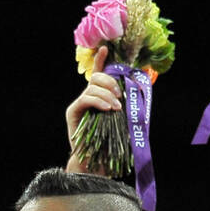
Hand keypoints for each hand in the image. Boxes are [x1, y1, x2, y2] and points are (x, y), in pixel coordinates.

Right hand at [65, 45, 118, 173]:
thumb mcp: (122, 118)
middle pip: (96, 78)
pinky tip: (108, 108)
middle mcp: (87, 97)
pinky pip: (86, 98)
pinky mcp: (73, 111)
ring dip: (108, 95)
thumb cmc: (111, 143)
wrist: (96, 161)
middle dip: (110, 83)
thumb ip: (124, 103)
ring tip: (116, 108)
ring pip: (92, 87)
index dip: (101, 60)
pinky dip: (99, 101)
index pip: (98, 74)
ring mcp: (79, 104)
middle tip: (120, 97)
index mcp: (98, 97)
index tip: (105, 48)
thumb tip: (135, 88)